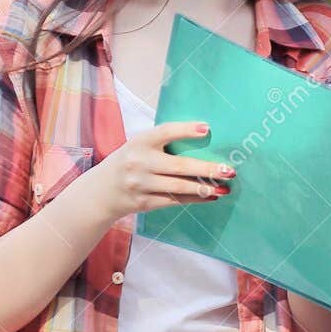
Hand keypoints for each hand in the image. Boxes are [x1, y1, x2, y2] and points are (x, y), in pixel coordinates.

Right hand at [82, 120, 233, 225]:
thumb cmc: (129, 162)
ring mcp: (141, 184)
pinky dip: (194, 199)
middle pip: (179, 166)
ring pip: (179, 187)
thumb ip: (162, 142)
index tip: (207, 129)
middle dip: (207, 169)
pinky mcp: (144, 202)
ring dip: (205, 188)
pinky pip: (174, 201)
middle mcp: (139, 163)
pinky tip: (210, 196)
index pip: (164, 132)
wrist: (101, 192)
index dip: (185, 130)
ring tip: (225, 187)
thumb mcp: (138, 145)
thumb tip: (202, 138)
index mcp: (139, 142)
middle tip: (229, 170)